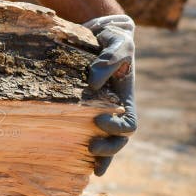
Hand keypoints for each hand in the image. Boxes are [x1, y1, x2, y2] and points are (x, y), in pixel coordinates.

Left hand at [83, 14, 136, 175]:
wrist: (98, 32)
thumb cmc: (112, 39)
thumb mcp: (117, 43)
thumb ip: (110, 59)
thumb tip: (93, 84)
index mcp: (125, 99)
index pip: (129, 125)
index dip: (116, 128)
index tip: (98, 120)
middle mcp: (112, 110)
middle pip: (117, 141)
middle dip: (107, 150)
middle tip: (90, 147)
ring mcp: (97, 111)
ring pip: (101, 142)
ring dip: (95, 156)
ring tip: (82, 163)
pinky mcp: (80, 109)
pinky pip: (80, 131)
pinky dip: (76, 146)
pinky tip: (66, 156)